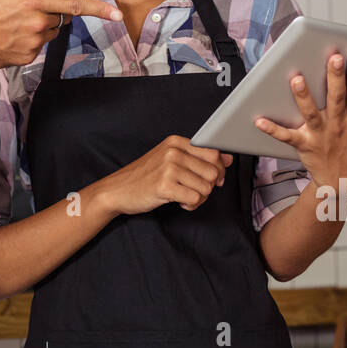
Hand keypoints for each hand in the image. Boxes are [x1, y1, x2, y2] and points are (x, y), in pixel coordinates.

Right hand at [0, 0, 123, 70]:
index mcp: (33, 0)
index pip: (74, 6)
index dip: (98, 11)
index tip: (115, 14)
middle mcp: (38, 22)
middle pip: (60, 19)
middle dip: (50, 15)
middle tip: (24, 12)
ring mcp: (33, 43)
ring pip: (49, 34)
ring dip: (39, 29)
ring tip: (11, 25)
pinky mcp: (26, 58)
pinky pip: (36, 48)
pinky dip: (27, 42)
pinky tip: (7, 38)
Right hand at [95, 136, 233, 214]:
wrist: (117, 190)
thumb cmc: (145, 176)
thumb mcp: (170, 160)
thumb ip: (199, 158)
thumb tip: (228, 158)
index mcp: (176, 142)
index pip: (213, 152)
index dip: (219, 169)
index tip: (213, 179)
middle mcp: (173, 152)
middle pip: (213, 171)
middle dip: (209, 186)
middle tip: (195, 191)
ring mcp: (169, 168)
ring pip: (206, 187)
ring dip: (200, 198)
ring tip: (185, 197)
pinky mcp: (165, 186)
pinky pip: (195, 198)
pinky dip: (191, 205)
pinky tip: (180, 203)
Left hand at [253, 50, 346, 191]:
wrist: (342, 181)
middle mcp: (337, 123)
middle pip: (337, 97)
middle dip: (336, 77)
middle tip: (334, 58)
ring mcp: (320, 134)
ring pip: (311, 113)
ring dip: (304, 97)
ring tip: (297, 79)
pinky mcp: (304, 144)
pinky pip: (286, 136)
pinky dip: (273, 129)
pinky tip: (259, 120)